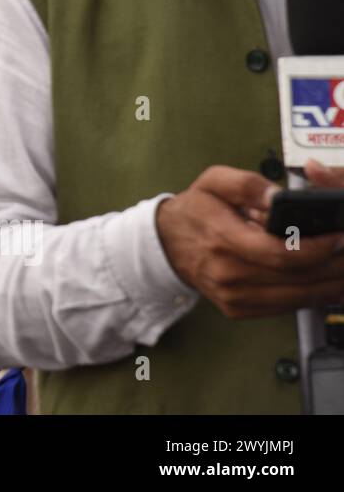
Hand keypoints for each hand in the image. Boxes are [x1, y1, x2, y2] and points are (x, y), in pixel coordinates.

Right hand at [156, 164, 343, 317]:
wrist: (166, 244)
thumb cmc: (194, 211)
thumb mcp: (213, 182)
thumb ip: (247, 183)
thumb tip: (278, 197)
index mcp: (222, 240)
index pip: (279, 254)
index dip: (317, 249)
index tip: (338, 237)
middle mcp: (228, 274)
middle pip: (296, 278)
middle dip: (333, 265)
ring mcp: (233, 296)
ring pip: (297, 297)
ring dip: (330, 284)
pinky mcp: (239, 309)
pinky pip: (286, 307)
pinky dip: (313, 296)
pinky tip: (328, 282)